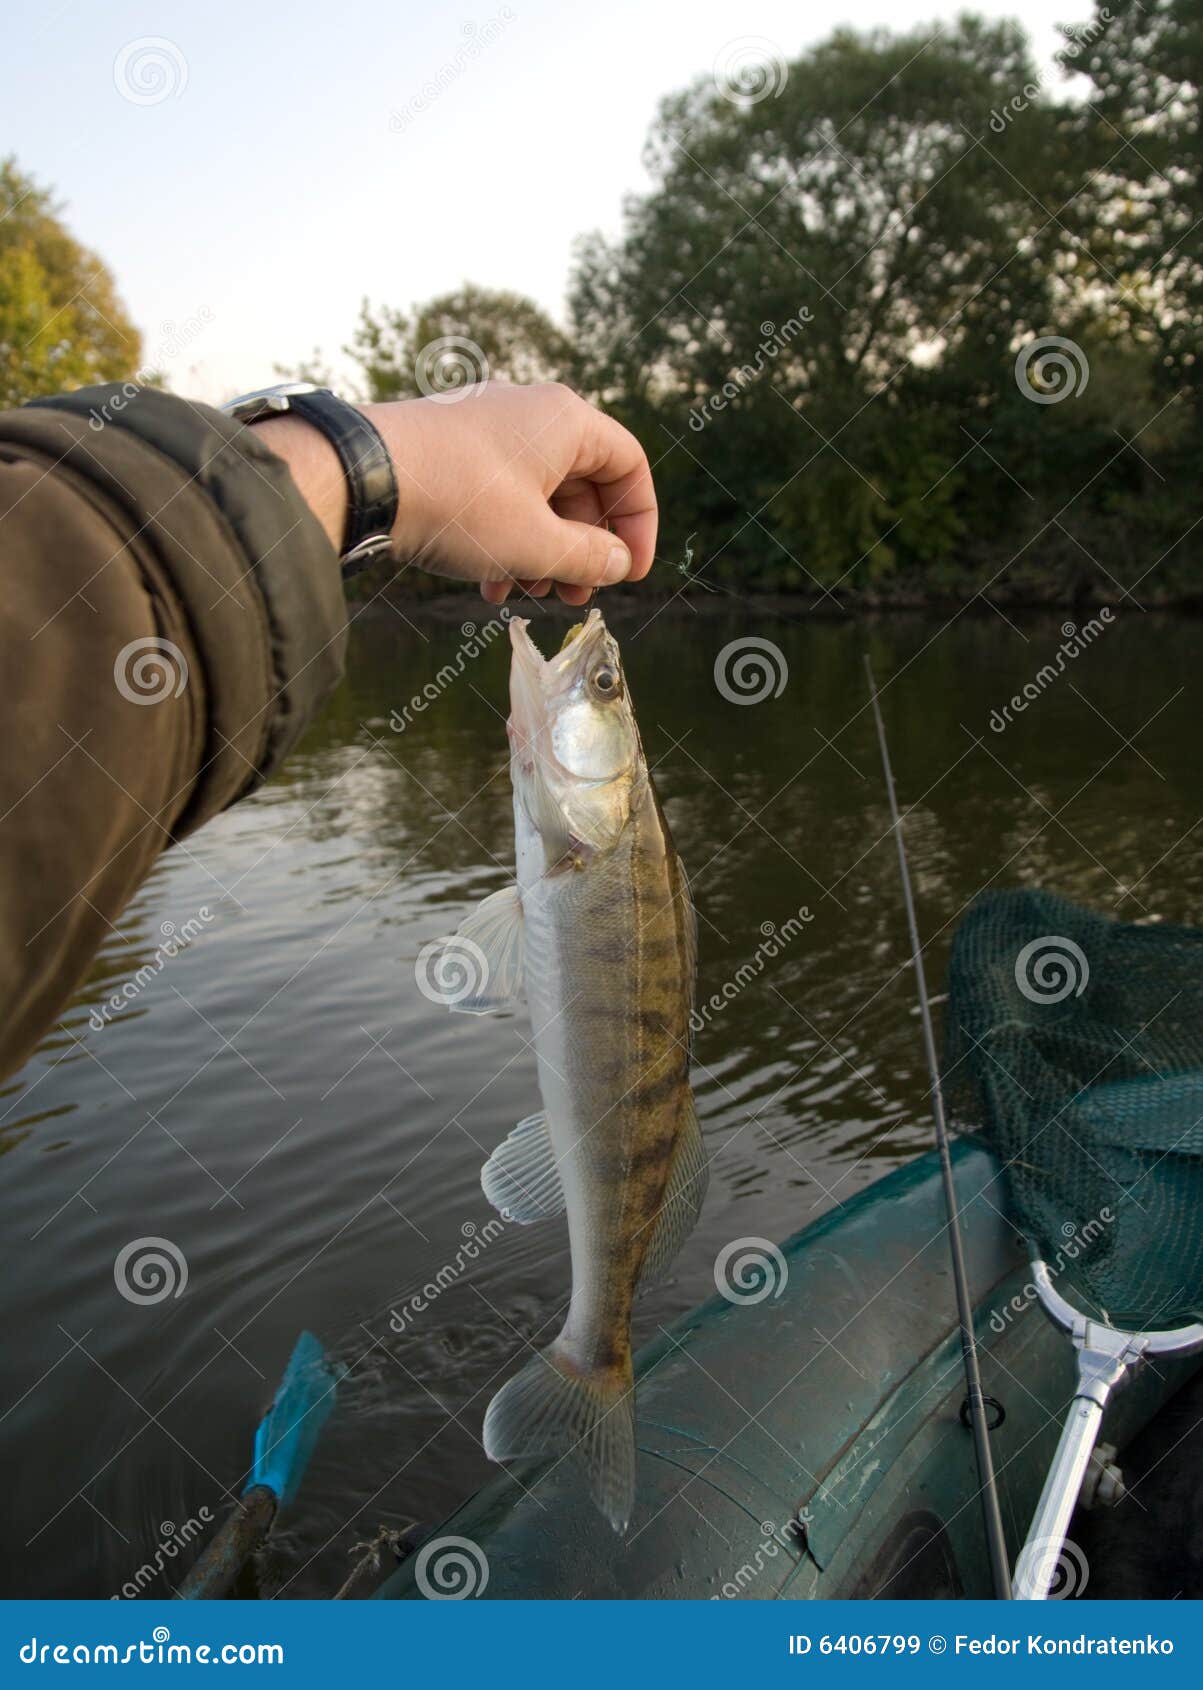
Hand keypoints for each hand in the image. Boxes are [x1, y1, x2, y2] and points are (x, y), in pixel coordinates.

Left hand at [363, 383, 656, 604]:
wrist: (360, 476)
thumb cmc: (457, 501)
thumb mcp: (535, 543)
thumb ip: (588, 557)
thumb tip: (616, 562)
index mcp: (564, 420)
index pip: (629, 465)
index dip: (639, 523)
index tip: (629, 571)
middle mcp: (529, 411)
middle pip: (582, 484)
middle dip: (582, 547)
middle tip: (574, 596)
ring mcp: (485, 426)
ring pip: (536, 494)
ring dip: (541, 550)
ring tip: (527, 594)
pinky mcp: (449, 447)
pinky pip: (497, 493)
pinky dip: (504, 537)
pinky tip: (488, 583)